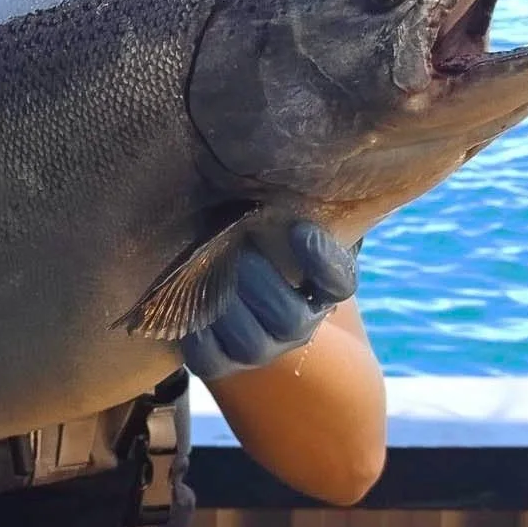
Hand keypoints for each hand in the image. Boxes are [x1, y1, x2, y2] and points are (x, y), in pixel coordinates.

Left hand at [182, 222, 357, 381]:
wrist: (221, 277)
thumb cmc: (253, 239)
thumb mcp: (273, 220)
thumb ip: (282, 206)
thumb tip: (273, 166)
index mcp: (318, 288)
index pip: (338, 282)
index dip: (323, 261)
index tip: (299, 229)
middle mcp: (295, 325)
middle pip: (291, 321)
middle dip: (264, 286)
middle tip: (242, 255)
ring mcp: (258, 348)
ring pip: (251, 344)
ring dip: (228, 308)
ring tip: (211, 275)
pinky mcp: (220, 361)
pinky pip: (209, 360)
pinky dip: (197, 336)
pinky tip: (189, 306)